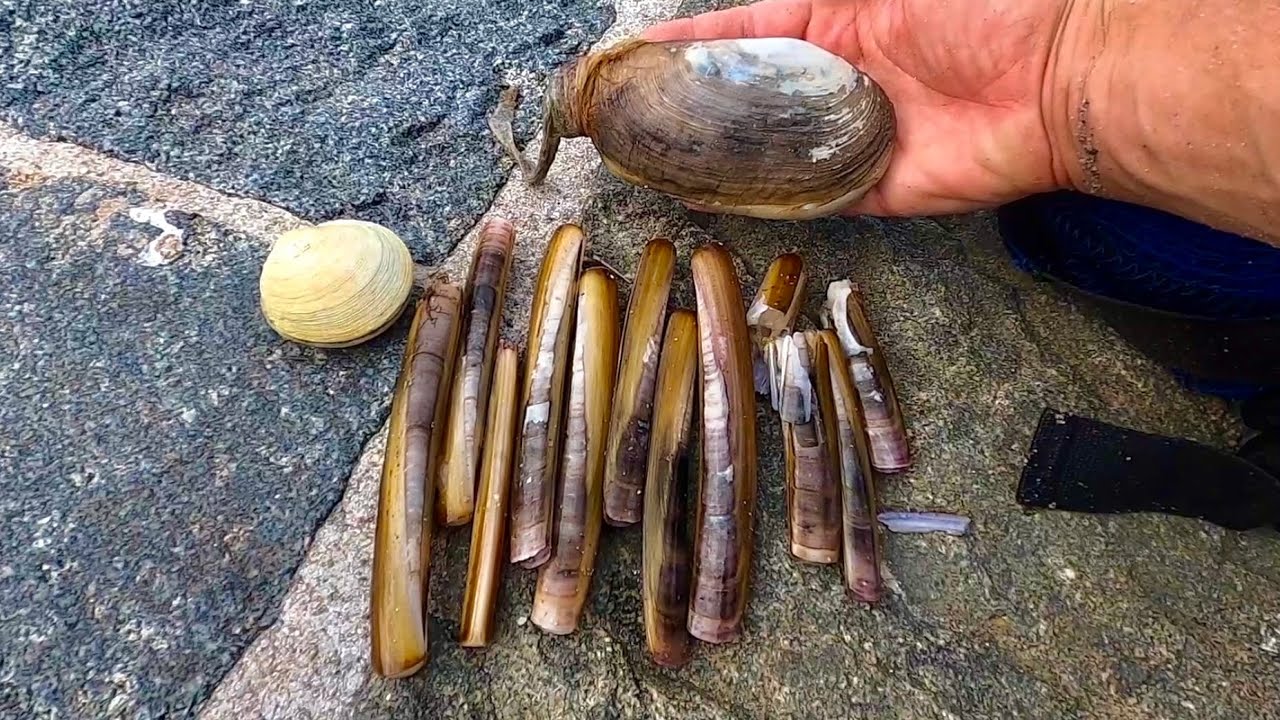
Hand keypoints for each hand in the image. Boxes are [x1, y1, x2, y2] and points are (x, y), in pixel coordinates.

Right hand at [641, 0, 1078, 217]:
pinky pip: (810, 199)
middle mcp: (838, 81)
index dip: (692, 44)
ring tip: (655, 163)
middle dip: (694, 106)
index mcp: (839, 22)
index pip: (746, 33)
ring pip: (769, 152)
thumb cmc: (990, 7)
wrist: (1065, 78)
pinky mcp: (875, 189)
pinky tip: (715, 200)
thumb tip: (781, 1)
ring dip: (717, 158)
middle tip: (633, 119)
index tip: (640, 55)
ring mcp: (853, 138)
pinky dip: (766, 201)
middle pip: (750, 97)